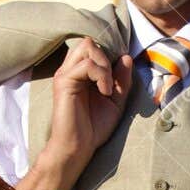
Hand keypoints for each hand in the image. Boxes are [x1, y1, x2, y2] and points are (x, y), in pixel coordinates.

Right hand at [45, 37, 134, 168]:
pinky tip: (105, 92)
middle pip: (88, 42)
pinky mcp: (63, 81)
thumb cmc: (93, 128)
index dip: (109, 56)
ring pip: (87, 47)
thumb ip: (122, 80)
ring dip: (104, 66)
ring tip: (108, 89)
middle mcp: (71, 70)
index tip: (118, 76)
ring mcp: (66, 74)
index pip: (94, 48)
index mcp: (80, 73)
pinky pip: (87, 64)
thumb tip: (126, 57)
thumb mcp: (115, 101)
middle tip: (112, 82)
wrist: (78, 148)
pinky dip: (101, 76)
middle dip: (106, 57)